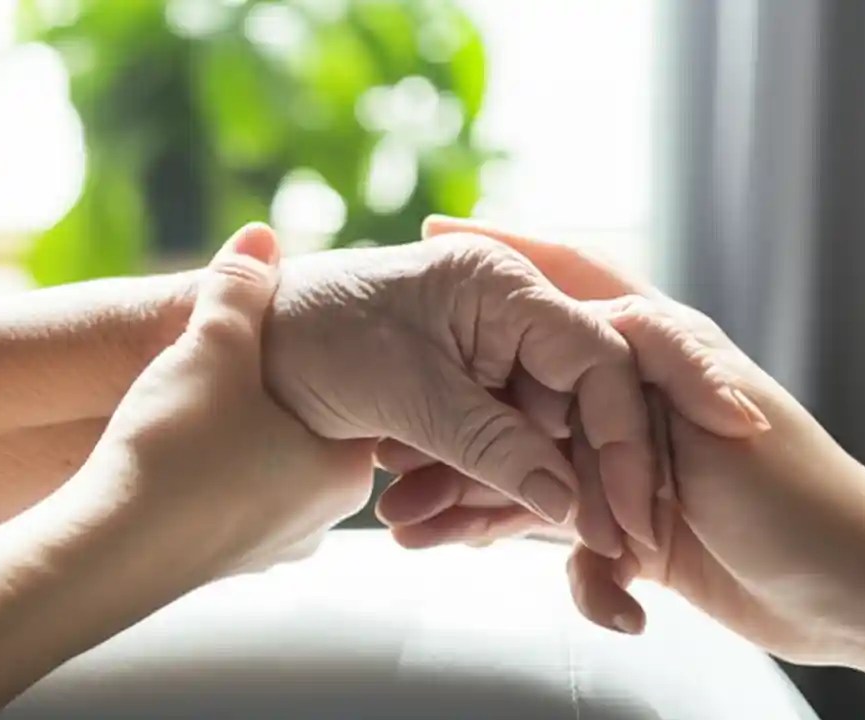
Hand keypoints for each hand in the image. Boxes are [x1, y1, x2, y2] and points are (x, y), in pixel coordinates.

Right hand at [83, 223, 375, 577]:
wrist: (106, 552)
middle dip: (277, 390)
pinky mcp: (221, 561)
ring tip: (195, 399)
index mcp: (345, 470)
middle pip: (313, 429)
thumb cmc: (176, 452)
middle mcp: (322, 518)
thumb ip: (240, 287)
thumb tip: (261, 237)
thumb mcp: (213, 348)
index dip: (330, 354)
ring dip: (241, 431)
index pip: (363, 398)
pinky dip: (211, 469)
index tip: (297, 327)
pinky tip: (171, 446)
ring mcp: (272, 546)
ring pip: (270, 465)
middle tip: (236, 354)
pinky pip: (231, 497)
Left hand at [268, 233, 765, 557]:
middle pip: (572, 408)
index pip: (599, 362)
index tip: (624, 514)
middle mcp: (505, 314)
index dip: (622, 440)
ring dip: (485, 489)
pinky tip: (412, 508)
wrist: (241, 352)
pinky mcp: (457, 391)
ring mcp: (482, 354)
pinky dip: (456, 485)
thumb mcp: (408, 396)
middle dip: (549, 477)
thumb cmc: (312, 337)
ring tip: (417, 513)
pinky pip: (487, 447)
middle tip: (550, 542)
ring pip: (528, 439)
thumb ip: (495, 447)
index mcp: (504, 286)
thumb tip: (570, 505)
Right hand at [379, 218, 864, 672]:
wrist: (836, 591)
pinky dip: (503, 538)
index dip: (504, 246)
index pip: (565, 278)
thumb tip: (582, 331)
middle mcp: (625, 393)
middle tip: (386, 442)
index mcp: (650, 347)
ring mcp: (617, 458)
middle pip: (516, 391)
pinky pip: (543, 522)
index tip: (437, 234)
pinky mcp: (616, 519)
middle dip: (451, 423)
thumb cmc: (791, 492)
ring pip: (518, 463)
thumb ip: (649, 354)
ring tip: (402, 514)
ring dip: (461, 492)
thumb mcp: (712, 403)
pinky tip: (452, 544)